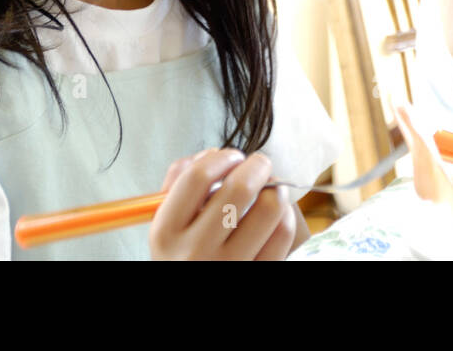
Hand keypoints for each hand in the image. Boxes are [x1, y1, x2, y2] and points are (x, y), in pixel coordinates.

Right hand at [148, 148, 297, 260]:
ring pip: (269, 208)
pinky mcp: (256, 274)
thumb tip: (213, 154)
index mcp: (167, 232)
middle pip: (239, 189)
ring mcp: (228, 266)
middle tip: (259, 164)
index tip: (232, 157)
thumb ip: (178, 182)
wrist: (192, 297)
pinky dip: (285, 214)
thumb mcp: (167, 223)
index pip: (197, 177)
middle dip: (257, 165)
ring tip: (271, 186)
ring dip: (276, 187)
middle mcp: (195, 251)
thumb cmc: (183, 253)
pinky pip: (282, 234)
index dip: (221, 157)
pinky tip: (277, 213)